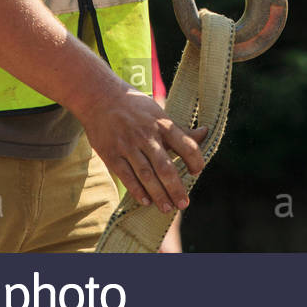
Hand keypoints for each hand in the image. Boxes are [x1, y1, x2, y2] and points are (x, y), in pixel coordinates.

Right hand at [75, 78, 209, 212]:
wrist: (100, 98)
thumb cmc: (135, 107)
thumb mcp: (159, 113)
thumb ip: (180, 130)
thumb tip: (206, 133)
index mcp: (162, 124)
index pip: (186, 145)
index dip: (195, 160)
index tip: (198, 172)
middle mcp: (146, 135)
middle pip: (165, 167)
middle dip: (176, 188)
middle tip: (184, 204)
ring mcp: (128, 146)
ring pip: (146, 175)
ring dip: (158, 194)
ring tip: (167, 208)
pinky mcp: (111, 154)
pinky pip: (126, 176)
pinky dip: (137, 190)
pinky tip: (146, 201)